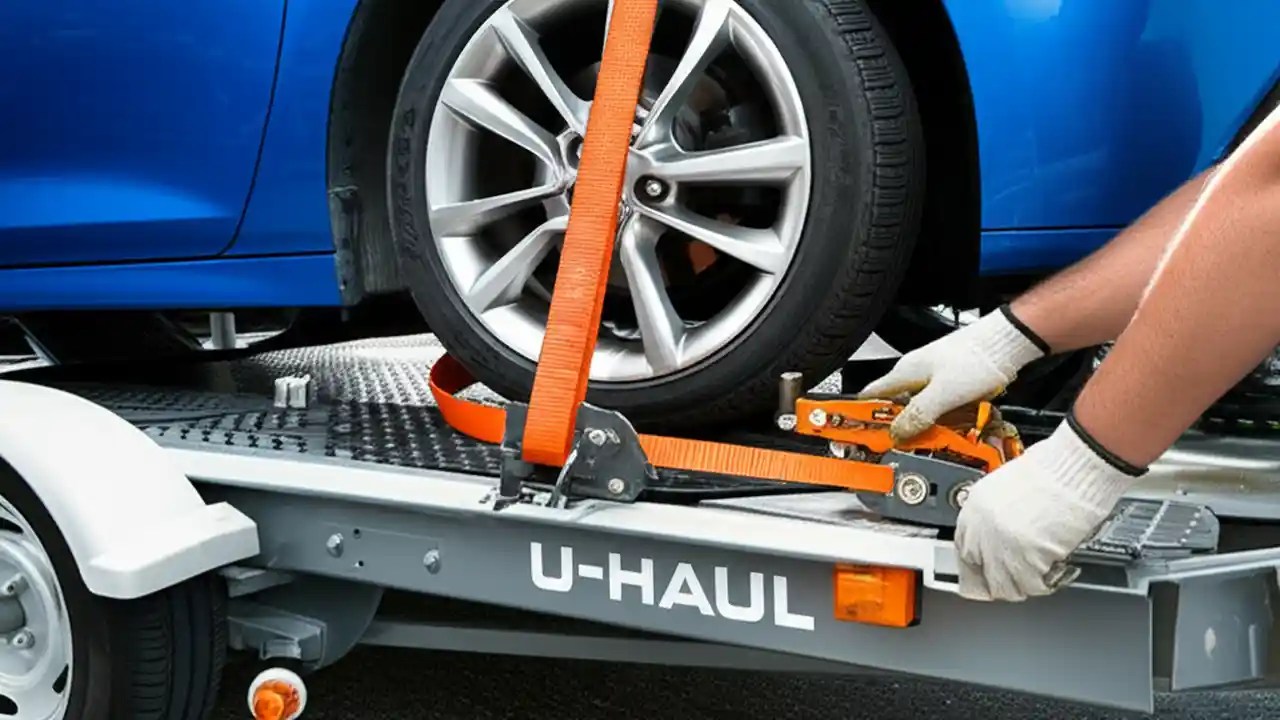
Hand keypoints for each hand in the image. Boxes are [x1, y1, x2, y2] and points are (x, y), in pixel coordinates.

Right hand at [857, 306, 1047, 442]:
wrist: (1007, 343)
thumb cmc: (976, 358)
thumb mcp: (942, 394)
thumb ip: (917, 416)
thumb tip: (897, 433)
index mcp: (905, 372)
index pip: (871, 396)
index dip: (863, 416)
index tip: (864, 434)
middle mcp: (916, 373)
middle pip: (898, 407)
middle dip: (902, 427)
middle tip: (907, 445)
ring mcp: (935, 376)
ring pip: (921, 407)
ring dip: (927, 424)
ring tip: (936, 437)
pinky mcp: (953, 380)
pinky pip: (941, 404)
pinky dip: (945, 417)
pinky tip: (956, 425)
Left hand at [954, 418, 1142, 601]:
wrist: (1073, 469)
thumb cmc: (1051, 471)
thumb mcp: (1007, 489)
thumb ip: (996, 517)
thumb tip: (999, 536)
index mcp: (973, 510)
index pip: (963, 553)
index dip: (979, 567)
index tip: (987, 574)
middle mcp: (981, 532)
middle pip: (980, 576)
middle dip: (999, 581)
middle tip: (1020, 575)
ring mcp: (1001, 548)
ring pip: (1006, 588)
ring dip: (1024, 583)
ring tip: (1042, 568)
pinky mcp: (1027, 561)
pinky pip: (1032, 587)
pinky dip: (1046, 582)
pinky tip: (1056, 566)